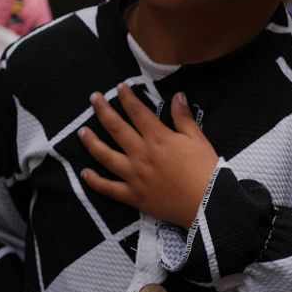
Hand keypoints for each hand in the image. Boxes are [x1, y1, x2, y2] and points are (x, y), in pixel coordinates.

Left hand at [78, 85, 217, 228]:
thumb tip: (178, 95)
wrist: (210, 205)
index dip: (127, 97)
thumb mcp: (199, 140)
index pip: (137, 112)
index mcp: (158, 138)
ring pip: (105, 156)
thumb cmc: (207, 171)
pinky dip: (94, 181)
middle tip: (93, 98)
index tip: (119, 87)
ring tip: (81, 131)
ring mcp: (134, 175)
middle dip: (102, 110)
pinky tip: (84, 173)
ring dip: (91, 142)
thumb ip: (184, 118)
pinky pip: (108, 188)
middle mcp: (141, 154)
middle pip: (115, 128)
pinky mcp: (133, 196)